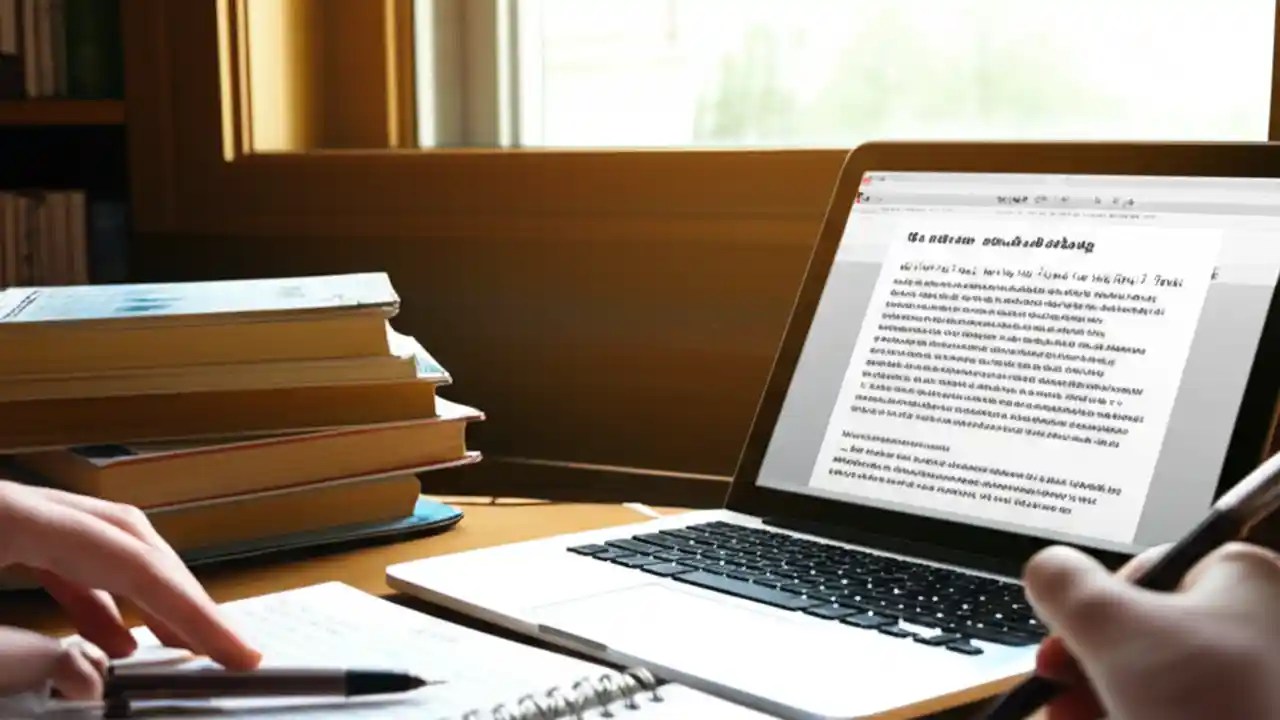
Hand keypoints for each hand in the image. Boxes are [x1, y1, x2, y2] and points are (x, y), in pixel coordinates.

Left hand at [0, 480, 260, 697]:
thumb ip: (19, 658)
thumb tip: (86, 675)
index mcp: (10, 516)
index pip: (129, 561)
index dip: (191, 609)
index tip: (237, 651)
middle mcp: (16, 504)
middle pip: (128, 538)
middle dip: (182, 592)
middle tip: (223, 644)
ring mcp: (9, 516)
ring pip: (101, 543)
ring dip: (146, 594)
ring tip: (178, 643)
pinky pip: (63, 558)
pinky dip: (97, 595)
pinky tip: (113, 637)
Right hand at [1023, 542, 1279, 719]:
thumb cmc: (1214, 709)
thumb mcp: (1112, 627)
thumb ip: (1065, 583)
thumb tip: (1047, 569)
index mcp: (1247, 581)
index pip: (1147, 573)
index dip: (1091, 613)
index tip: (1060, 652)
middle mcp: (1260, 630)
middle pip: (1146, 636)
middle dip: (1089, 671)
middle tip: (1062, 700)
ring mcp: (1257, 687)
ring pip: (1157, 687)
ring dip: (1102, 705)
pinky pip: (1180, 716)